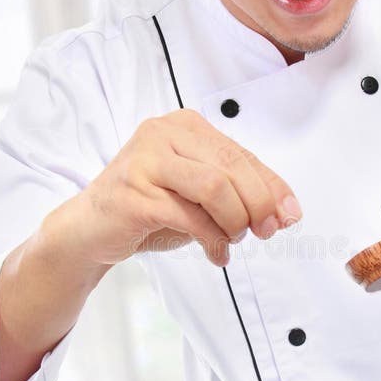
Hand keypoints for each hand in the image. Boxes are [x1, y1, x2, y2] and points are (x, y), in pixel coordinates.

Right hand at [63, 109, 300, 267]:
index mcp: (185, 125)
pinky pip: (189, 216)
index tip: (290, 216)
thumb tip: (286, 212)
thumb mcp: (199, 195)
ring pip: (215, 187)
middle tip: (266, 233)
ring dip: (234, 221)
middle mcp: (164, 133)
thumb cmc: (149, 208)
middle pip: (232, 168)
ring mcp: (146, 160)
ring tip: (233, 240)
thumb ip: (238, 194)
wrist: (90, 229)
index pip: (242, 154)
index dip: (272, 187)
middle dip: (258, 205)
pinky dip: (213, 240)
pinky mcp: (134, 192)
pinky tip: (217, 255)